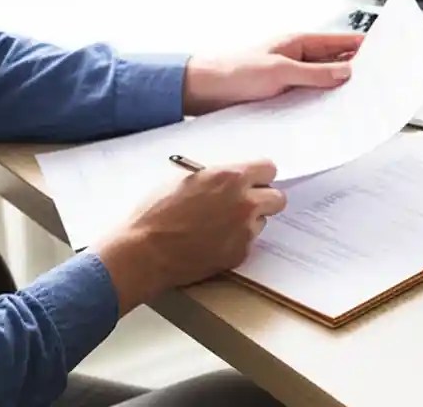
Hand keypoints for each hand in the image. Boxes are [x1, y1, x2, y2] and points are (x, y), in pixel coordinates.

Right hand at [92, 159, 284, 313]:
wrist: (146, 251)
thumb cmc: (155, 212)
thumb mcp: (184, 180)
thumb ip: (214, 177)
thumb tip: (228, 180)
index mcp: (230, 177)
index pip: (269, 168)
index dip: (260, 175)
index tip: (253, 181)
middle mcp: (244, 203)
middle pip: (277, 198)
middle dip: (264, 199)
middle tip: (244, 204)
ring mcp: (245, 231)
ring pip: (262, 222)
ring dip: (248, 221)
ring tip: (218, 226)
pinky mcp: (240, 254)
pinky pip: (248, 243)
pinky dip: (235, 241)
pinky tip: (212, 242)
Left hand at [182, 32, 364, 115]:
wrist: (202, 90)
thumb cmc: (233, 71)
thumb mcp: (279, 72)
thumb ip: (314, 73)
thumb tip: (347, 71)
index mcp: (299, 43)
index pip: (342, 41)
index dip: (366, 47)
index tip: (388, 56)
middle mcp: (298, 59)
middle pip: (338, 63)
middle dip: (359, 73)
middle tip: (382, 86)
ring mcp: (292, 78)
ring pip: (326, 84)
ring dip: (341, 92)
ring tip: (364, 105)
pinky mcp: (284, 96)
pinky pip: (311, 99)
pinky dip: (323, 105)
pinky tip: (334, 117)